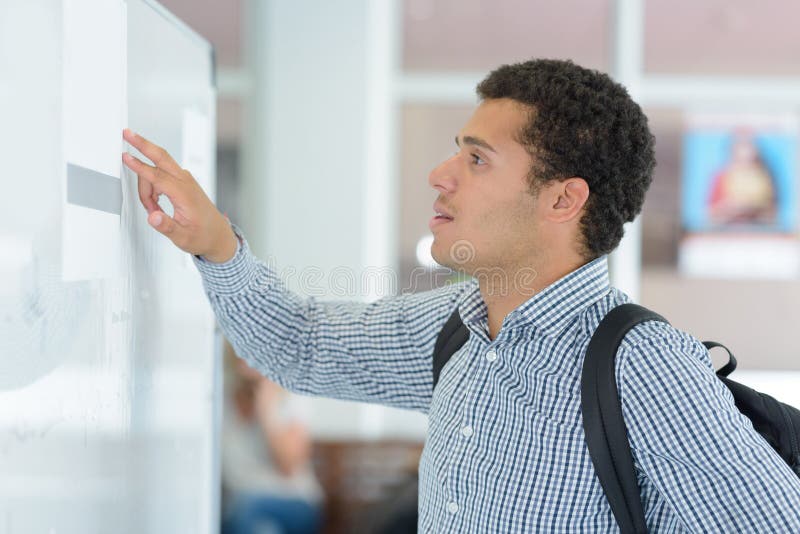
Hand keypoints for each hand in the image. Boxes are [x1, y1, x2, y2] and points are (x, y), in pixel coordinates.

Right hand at [121, 128, 237, 262]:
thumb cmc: (202, 235)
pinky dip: (152, 184)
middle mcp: (186, 182)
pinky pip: (162, 174)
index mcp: (185, 194)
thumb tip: (153, 217)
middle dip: (143, 144)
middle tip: (127, 133)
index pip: (158, 177)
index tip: (126, 156)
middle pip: (161, 157)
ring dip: (147, 186)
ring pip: (157, 169)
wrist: (217, 235)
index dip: (140, 167)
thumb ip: (166, 226)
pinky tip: (155, 202)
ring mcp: (185, 179)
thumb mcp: (183, 237)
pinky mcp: (183, 181)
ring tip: (152, 209)